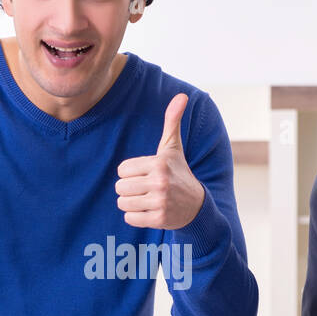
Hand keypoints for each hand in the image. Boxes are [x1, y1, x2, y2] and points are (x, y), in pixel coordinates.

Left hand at [114, 93, 205, 228]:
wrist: (197, 205)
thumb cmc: (179, 172)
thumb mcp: (173, 148)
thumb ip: (172, 121)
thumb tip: (182, 96)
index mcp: (159, 163)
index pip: (122, 169)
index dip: (130, 172)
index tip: (145, 174)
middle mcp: (159, 182)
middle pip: (119, 187)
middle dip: (128, 189)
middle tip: (144, 188)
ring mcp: (160, 202)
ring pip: (122, 203)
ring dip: (131, 203)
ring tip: (146, 199)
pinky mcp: (158, 219)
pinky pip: (129, 218)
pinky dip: (135, 216)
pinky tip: (149, 211)